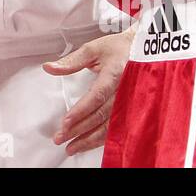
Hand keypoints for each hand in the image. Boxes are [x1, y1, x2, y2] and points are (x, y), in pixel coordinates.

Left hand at [42, 28, 132, 153]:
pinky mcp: (132, 110)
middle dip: (79, 129)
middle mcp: (125, 91)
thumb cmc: (119, 48)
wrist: (146, 50)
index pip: (96, 96)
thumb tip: (49, 68)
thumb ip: (72, 61)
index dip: (81, 111)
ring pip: (109, 126)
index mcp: (115, 74)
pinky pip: (117, 128)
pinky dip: (102, 139)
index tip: (66, 122)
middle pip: (101, 115)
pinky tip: (89, 144)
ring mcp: (130, 103)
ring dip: (89, 139)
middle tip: (61, 138)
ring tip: (71, 147)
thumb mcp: (94, 48)